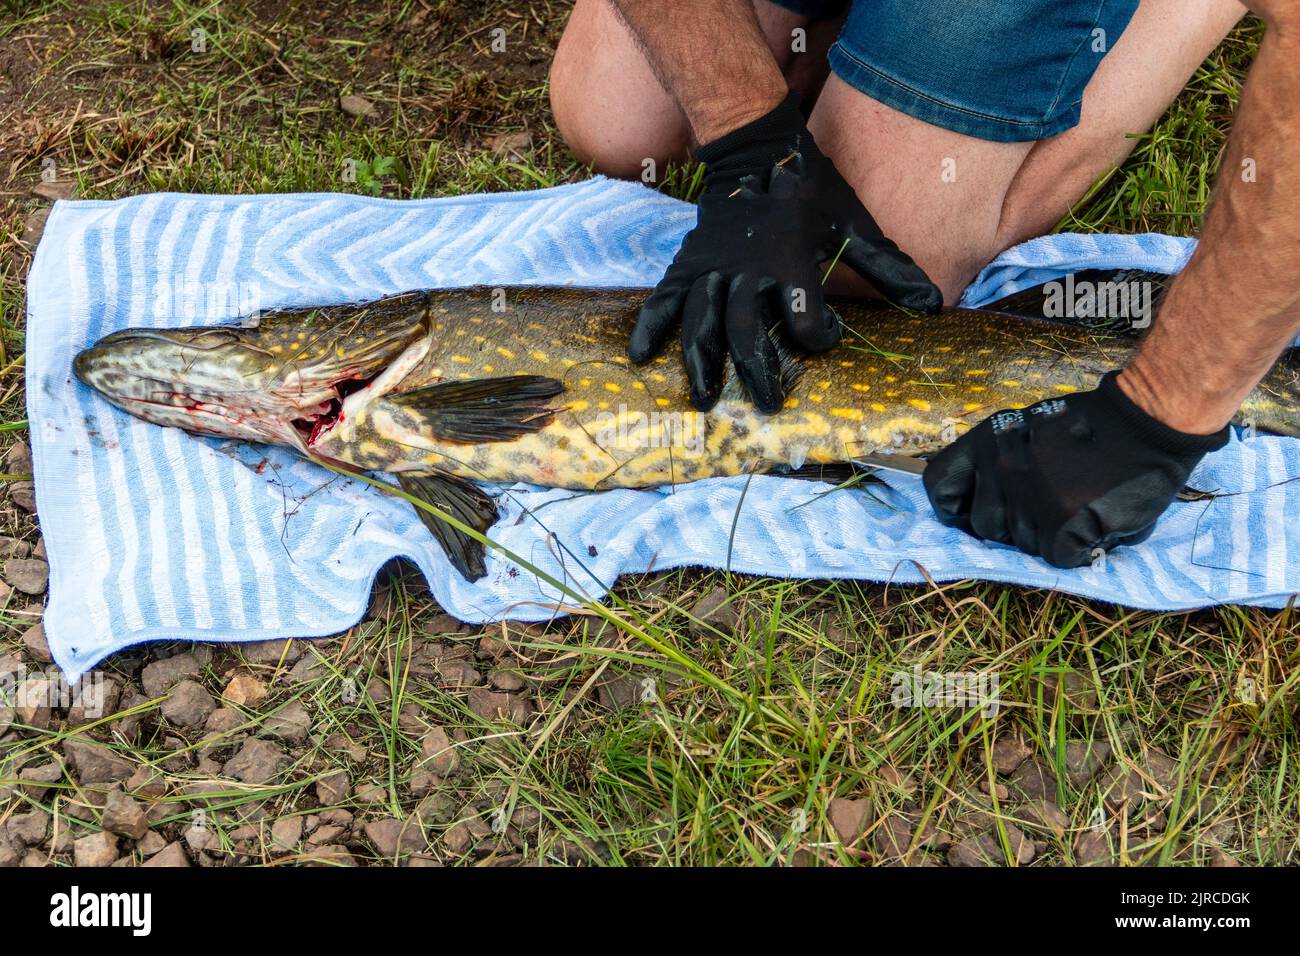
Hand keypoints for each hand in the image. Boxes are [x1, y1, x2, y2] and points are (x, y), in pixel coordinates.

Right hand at [629, 92, 941, 412]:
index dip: (819, 336)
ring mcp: (712, 267)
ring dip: (703, 363)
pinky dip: (652, 327)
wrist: (757, 152)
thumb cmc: (812, 195)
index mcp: (790, 261)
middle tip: (765, 407)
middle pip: (747, 331)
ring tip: (706, 399)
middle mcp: (747, 269)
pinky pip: (665, 299)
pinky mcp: (688, 264)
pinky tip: (642, 357)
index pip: (803, 317)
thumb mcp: (855, 226)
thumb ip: (890, 268)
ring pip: (703, 323)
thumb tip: (933, 304)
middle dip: (756, 372)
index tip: (828, 338)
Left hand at [922, 371, 1229, 567]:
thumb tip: (979, 514)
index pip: (940, 487)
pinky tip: (1094, 523)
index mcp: (987, 440)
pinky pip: (1058, 558)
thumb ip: (1001, 464)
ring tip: (1078, 507)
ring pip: (1023, 545)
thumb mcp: (1030, 428)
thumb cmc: (1094, 426)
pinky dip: (1078, 549)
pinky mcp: (1064, 521)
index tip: (973, 515)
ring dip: (1049, 536)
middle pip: (985, 527)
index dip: (956, 509)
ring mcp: (1031, 495)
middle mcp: (1001, 466)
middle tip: (1049, 509)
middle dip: (1013, 526)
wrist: (1149, 420)